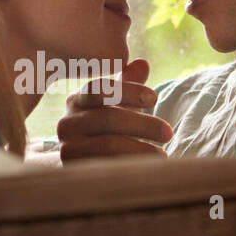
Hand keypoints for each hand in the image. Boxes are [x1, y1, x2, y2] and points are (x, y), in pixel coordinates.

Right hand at [56, 58, 173, 159]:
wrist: (82, 166)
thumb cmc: (105, 129)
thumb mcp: (117, 106)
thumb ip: (129, 84)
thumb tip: (142, 63)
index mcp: (77, 100)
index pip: (100, 89)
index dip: (128, 91)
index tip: (155, 98)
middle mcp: (67, 123)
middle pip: (108, 118)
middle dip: (143, 124)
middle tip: (168, 132)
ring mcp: (68, 148)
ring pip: (108, 145)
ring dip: (141, 149)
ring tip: (162, 154)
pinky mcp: (75, 172)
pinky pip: (107, 168)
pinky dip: (131, 166)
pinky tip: (147, 168)